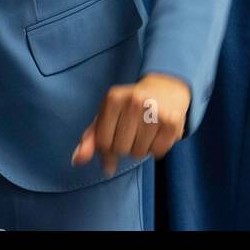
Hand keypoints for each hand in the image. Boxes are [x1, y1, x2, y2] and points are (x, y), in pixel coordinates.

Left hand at [71, 72, 190, 176]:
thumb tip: (77, 161)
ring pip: (138, 153)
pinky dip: (156, 149)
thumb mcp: (107, 115)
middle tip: (133, 130)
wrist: (166, 88)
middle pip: (120, 149)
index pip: (102, 142)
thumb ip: (90, 138)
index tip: (115, 135)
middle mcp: (134, 102)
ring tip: (146, 131)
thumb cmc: (130, 106)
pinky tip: (157, 133)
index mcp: (113, 98)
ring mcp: (155, 112)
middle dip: (125, 146)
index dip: (107, 147)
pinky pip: (157, 153)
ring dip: (140, 148)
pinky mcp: (172, 123)